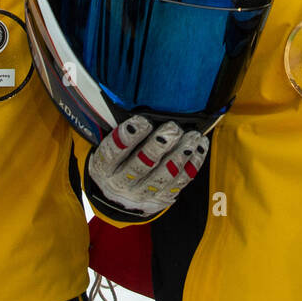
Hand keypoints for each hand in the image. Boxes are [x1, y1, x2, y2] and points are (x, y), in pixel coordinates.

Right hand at [87, 115, 207, 215]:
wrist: (118, 198)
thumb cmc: (115, 161)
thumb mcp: (107, 146)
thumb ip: (117, 128)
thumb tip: (129, 101)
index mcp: (103, 168)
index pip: (112, 153)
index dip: (127, 137)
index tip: (142, 120)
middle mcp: (120, 184)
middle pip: (140, 166)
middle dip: (158, 145)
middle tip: (173, 128)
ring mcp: (142, 194)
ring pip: (164, 176)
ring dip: (180, 154)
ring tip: (192, 136)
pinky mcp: (161, 199)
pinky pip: (180, 182)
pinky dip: (193, 164)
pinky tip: (199, 147)